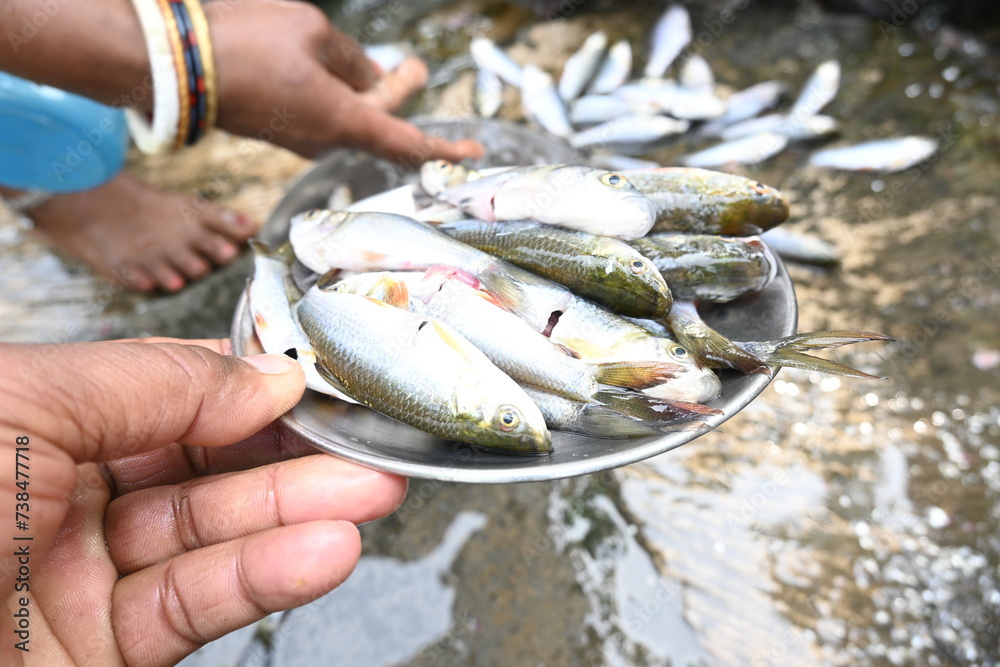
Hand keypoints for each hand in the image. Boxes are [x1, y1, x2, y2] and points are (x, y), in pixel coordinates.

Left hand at [0, 338, 406, 665]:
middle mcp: (52, 493)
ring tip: (371, 494)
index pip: (160, 387)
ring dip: (298, 514)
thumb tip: (262, 375)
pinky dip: (267, 577)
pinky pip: (198, 604)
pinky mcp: (104, 652)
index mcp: (25, 419)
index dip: (240, 380)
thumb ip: (152, 383)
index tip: (313, 378)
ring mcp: (79, 578)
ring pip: (211, 536)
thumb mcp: (19, 410)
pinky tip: (323, 551)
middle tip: (364, 440)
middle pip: (198, 462)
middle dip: (288, 451)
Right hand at [207, 1, 483, 162]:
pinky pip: (324, 115)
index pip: (408, 144)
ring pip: (351, 116)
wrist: (173, 65)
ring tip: (384, 61)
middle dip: (400, 91)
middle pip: (380, 122)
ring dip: (370, 89)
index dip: (446, 148)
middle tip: (418, 66)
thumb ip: (349, 58)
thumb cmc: (246, 42)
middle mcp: (326, 141)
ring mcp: (301, 139)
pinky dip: (339, 93)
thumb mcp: (312, 31)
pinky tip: (337, 71)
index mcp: (343, 122)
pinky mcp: (280, 130)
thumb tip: (367, 77)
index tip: (475, 150)